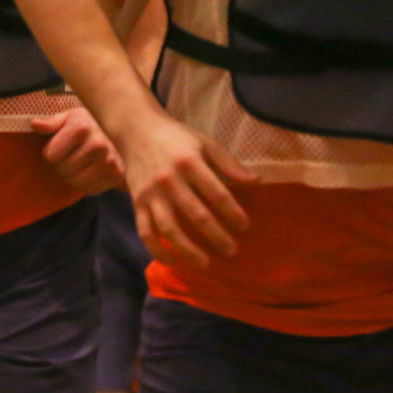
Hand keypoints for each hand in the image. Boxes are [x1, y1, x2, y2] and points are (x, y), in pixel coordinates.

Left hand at [29, 108, 123, 193]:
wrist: (120, 137)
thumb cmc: (85, 127)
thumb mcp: (67, 119)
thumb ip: (50, 123)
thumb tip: (34, 124)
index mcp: (81, 127)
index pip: (50, 155)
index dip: (50, 152)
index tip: (59, 147)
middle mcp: (97, 144)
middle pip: (61, 170)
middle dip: (60, 166)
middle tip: (69, 158)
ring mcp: (109, 161)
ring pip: (74, 183)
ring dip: (71, 177)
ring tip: (78, 165)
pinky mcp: (116, 175)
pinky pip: (89, 190)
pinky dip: (85, 185)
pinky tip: (90, 172)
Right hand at [119, 109, 255, 268]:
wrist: (135, 129)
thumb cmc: (176, 137)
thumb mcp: (205, 143)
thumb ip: (229, 163)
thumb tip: (257, 182)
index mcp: (189, 163)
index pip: (216, 193)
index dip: (233, 213)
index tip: (244, 227)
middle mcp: (169, 180)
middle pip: (196, 215)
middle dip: (217, 237)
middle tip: (232, 251)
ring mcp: (150, 193)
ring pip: (169, 228)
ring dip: (188, 250)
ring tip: (206, 263)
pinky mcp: (136, 202)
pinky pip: (145, 231)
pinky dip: (157, 249)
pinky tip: (172, 262)